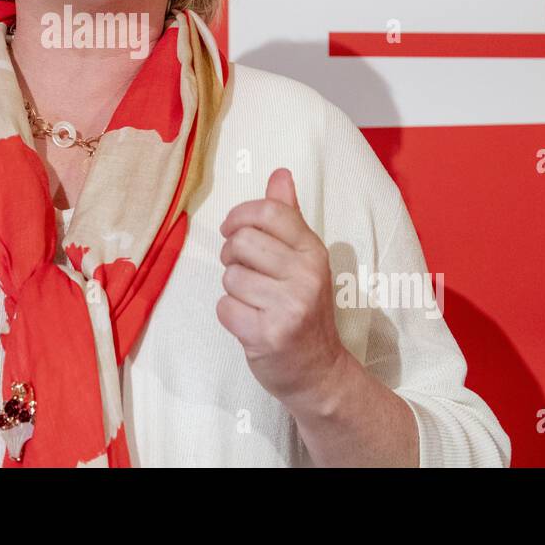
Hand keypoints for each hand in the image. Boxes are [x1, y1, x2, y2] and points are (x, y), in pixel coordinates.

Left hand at [216, 168, 348, 408]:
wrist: (319, 371)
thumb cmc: (304, 307)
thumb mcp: (304, 259)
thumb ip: (288, 216)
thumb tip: (279, 173)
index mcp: (314, 251)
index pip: (268, 211)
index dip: (239, 215)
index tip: (232, 229)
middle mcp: (306, 275)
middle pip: (241, 242)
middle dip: (232, 255)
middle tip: (244, 271)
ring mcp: (288, 307)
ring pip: (230, 277)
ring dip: (233, 289)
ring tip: (254, 301)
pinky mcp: (267, 335)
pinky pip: (225, 307)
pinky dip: (230, 315)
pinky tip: (250, 322)